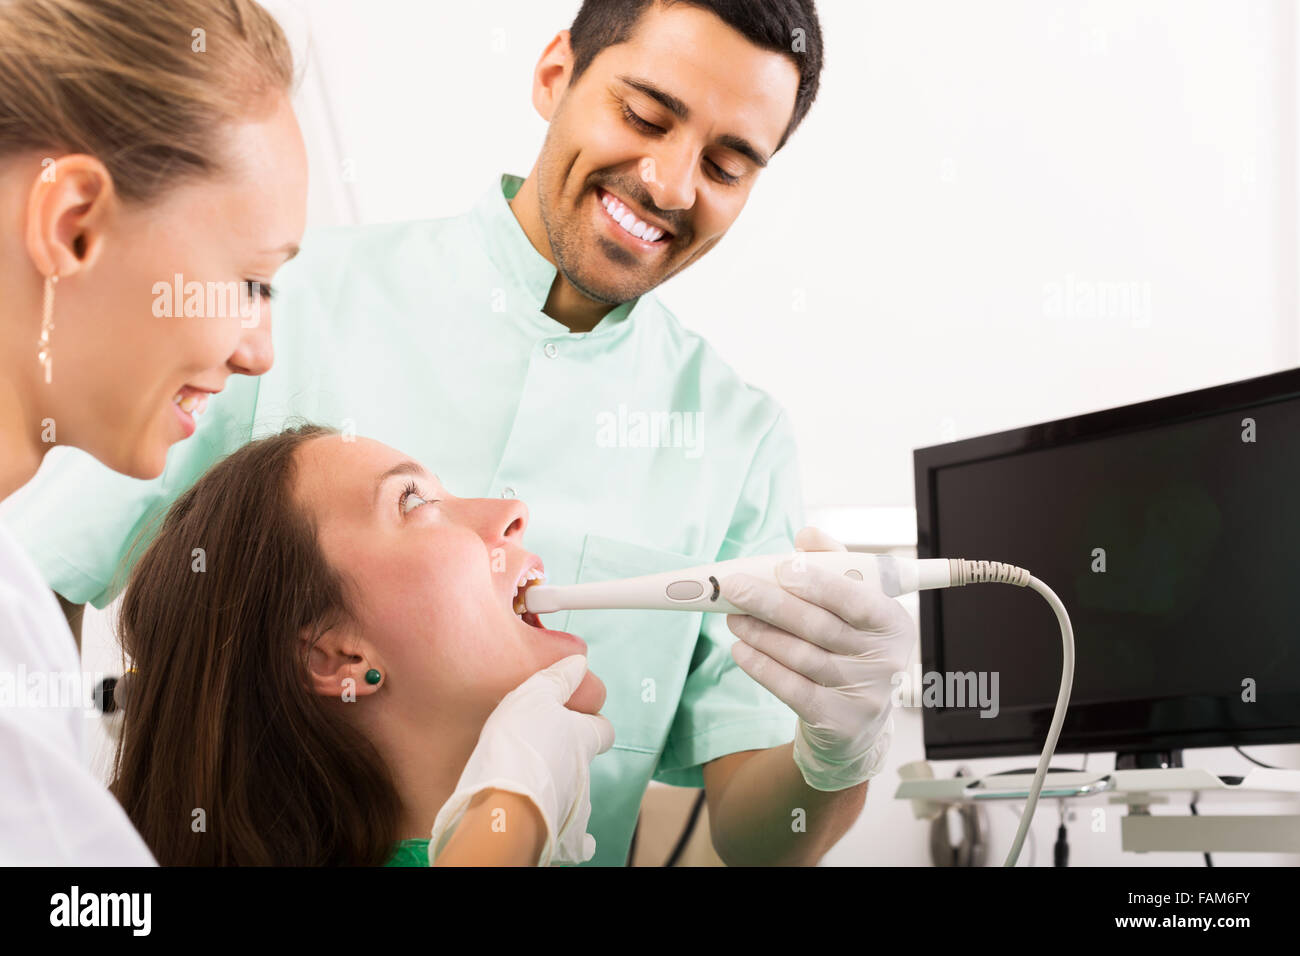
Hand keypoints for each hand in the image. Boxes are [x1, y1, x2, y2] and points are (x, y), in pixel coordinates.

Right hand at [428, 655, 614, 864]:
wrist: (501, 803)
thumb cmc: (519, 744)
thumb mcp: (533, 696)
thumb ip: (557, 679)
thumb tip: (580, 664)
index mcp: (583, 739)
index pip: (603, 730)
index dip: (592, 723)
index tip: (576, 719)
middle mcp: (584, 773)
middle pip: (585, 762)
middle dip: (569, 755)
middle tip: (542, 749)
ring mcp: (575, 806)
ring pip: (577, 795)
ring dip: (561, 788)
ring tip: (534, 784)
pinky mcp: (561, 836)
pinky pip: (576, 841)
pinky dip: (573, 837)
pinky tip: (562, 834)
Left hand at [720, 527, 914, 790]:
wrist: (857, 723)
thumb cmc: (852, 648)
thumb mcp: (855, 606)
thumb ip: (834, 565)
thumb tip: (808, 535)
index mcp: (894, 623)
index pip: (856, 600)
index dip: (819, 583)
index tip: (782, 567)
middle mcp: (885, 661)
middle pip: (819, 627)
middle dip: (771, 603)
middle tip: (735, 588)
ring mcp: (863, 695)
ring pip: (800, 657)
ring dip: (759, 633)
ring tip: (734, 617)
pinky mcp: (837, 722)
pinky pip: (790, 688)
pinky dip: (760, 666)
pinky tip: (740, 650)